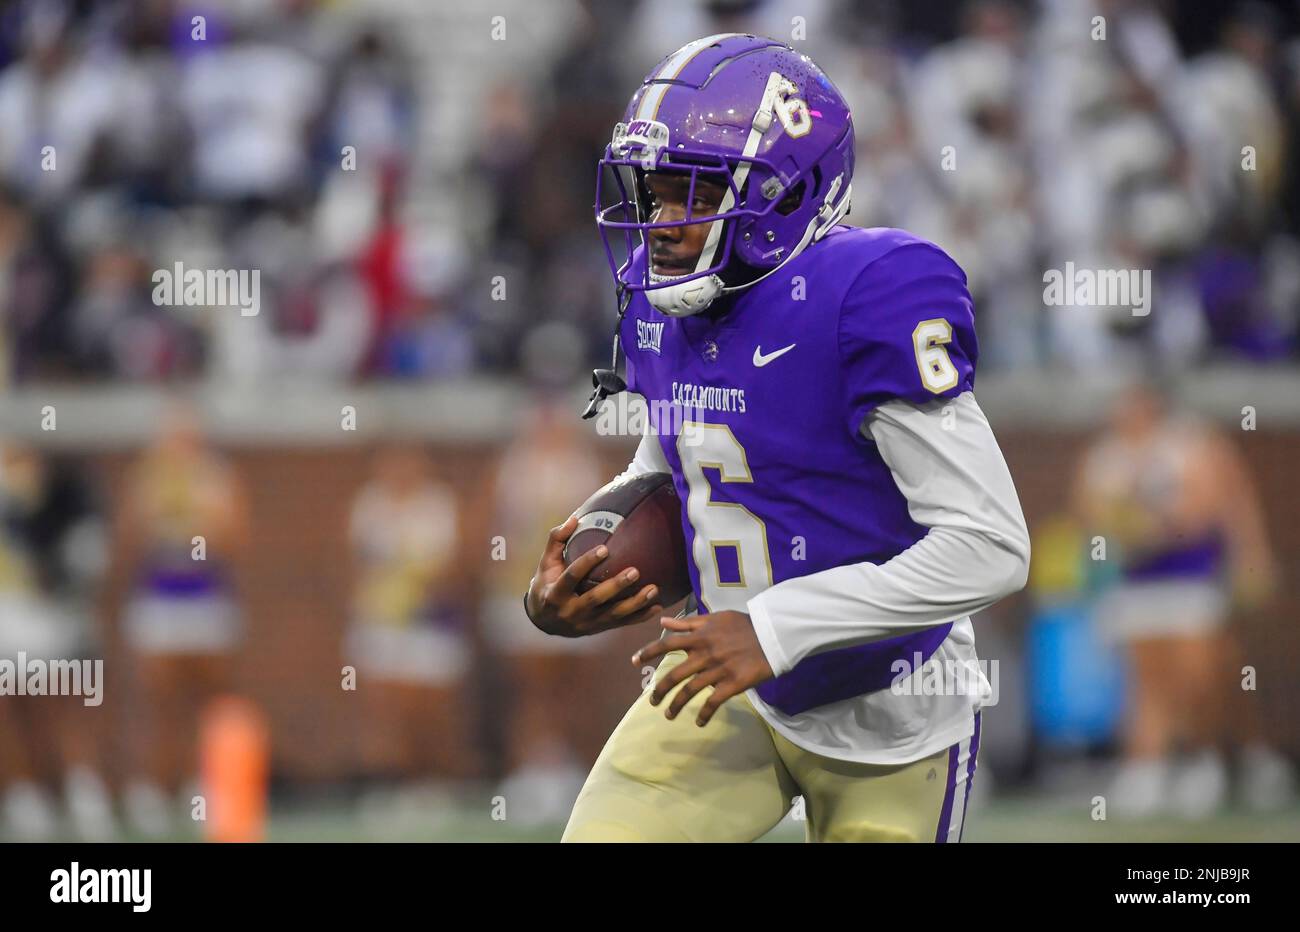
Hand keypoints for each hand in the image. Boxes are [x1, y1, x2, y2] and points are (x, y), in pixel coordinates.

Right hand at [525, 515, 662, 636]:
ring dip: (635, 603)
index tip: (604, 548)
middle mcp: (571, 611)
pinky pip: (622, 623)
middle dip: (616, 586)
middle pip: (596, 599)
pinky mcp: (598, 628)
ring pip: (613, 614)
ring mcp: (586, 623)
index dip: (586, 563)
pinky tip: (657, 607)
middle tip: (635, 571)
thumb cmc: (547, 584)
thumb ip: (557, 540)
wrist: (545, 621)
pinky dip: (640, 617)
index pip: (571, 577)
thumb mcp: (545, 564)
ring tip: (653, 589)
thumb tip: (574, 518)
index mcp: (555, 593)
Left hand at [631, 611, 774, 725]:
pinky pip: (712, 703)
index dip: (647, 652)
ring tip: (668, 715)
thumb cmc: (744, 625)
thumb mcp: (716, 618)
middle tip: (652, 701)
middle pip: (673, 675)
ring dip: (676, 706)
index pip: (666, 644)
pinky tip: (699, 722)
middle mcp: (704, 654)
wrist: (773, 634)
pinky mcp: (732, 684)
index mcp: (699, 637)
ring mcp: (718, 670)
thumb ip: (689, 623)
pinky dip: (704, 714)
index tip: (633, 661)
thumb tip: (663, 622)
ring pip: (689, 692)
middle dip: (659, 690)